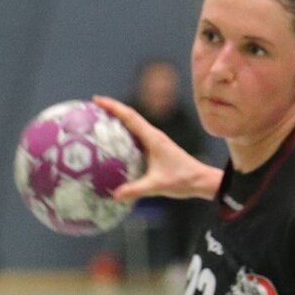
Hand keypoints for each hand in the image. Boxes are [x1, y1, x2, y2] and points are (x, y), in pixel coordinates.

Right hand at [92, 96, 222, 200]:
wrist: (201, 180)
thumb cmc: (182, 180)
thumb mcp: (157, 186)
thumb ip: (135, 190)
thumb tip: (114, 195)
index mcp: (153, 138)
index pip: (130, 117)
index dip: (113, 106)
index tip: (97, 100)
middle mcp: (153, 135)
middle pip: (130, 116)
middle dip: (112, 109)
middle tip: (93, 107)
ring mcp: (155, 140)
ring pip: (134, 124)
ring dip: (118, 119)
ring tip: (100, 120)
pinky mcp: (156, 148)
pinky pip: (136, 135)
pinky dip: (124, 132)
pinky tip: (115, 141)